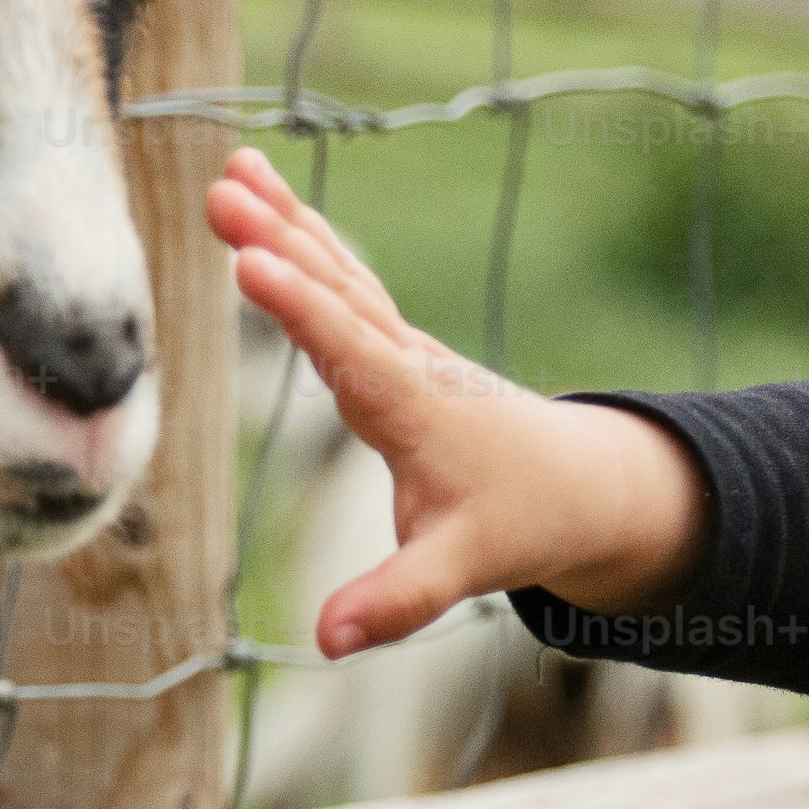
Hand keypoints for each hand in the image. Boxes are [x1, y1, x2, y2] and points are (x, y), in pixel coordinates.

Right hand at [209, 146, 703, 654]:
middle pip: (337, 291)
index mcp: (416, 408)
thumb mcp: (466, 569)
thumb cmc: (523, 522)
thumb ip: (398, 602)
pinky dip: (306, 242)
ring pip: (340, 273)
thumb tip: (329, 641)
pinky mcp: (395, 348)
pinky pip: (344, 282)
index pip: (348, 349)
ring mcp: (402, 347)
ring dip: (287, 221)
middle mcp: (407, 362)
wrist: (586, 484)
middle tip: (221, 189)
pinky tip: (273, 212)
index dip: (299, 309)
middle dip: (278, 240)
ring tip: (233, 168)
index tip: (249, 262)